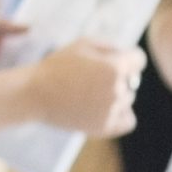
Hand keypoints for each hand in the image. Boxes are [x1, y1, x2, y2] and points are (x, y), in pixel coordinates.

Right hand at [27, 39, 143, 137]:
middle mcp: (118, 89)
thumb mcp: (83, 44)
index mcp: (115, 66)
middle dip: (117, 78)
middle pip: (132, 81)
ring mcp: (111, 110)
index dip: (124, 58)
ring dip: (114, 96)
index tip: (107, 62)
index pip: (138, 60)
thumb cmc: (56, 66)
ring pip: (128, 100)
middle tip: (91, 80)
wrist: (32, 94)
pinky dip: (120, 116)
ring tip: (87, 94)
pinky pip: (128, 121)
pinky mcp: (104, 127)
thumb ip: (112, 47)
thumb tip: (130, 57)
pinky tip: (104, 110)